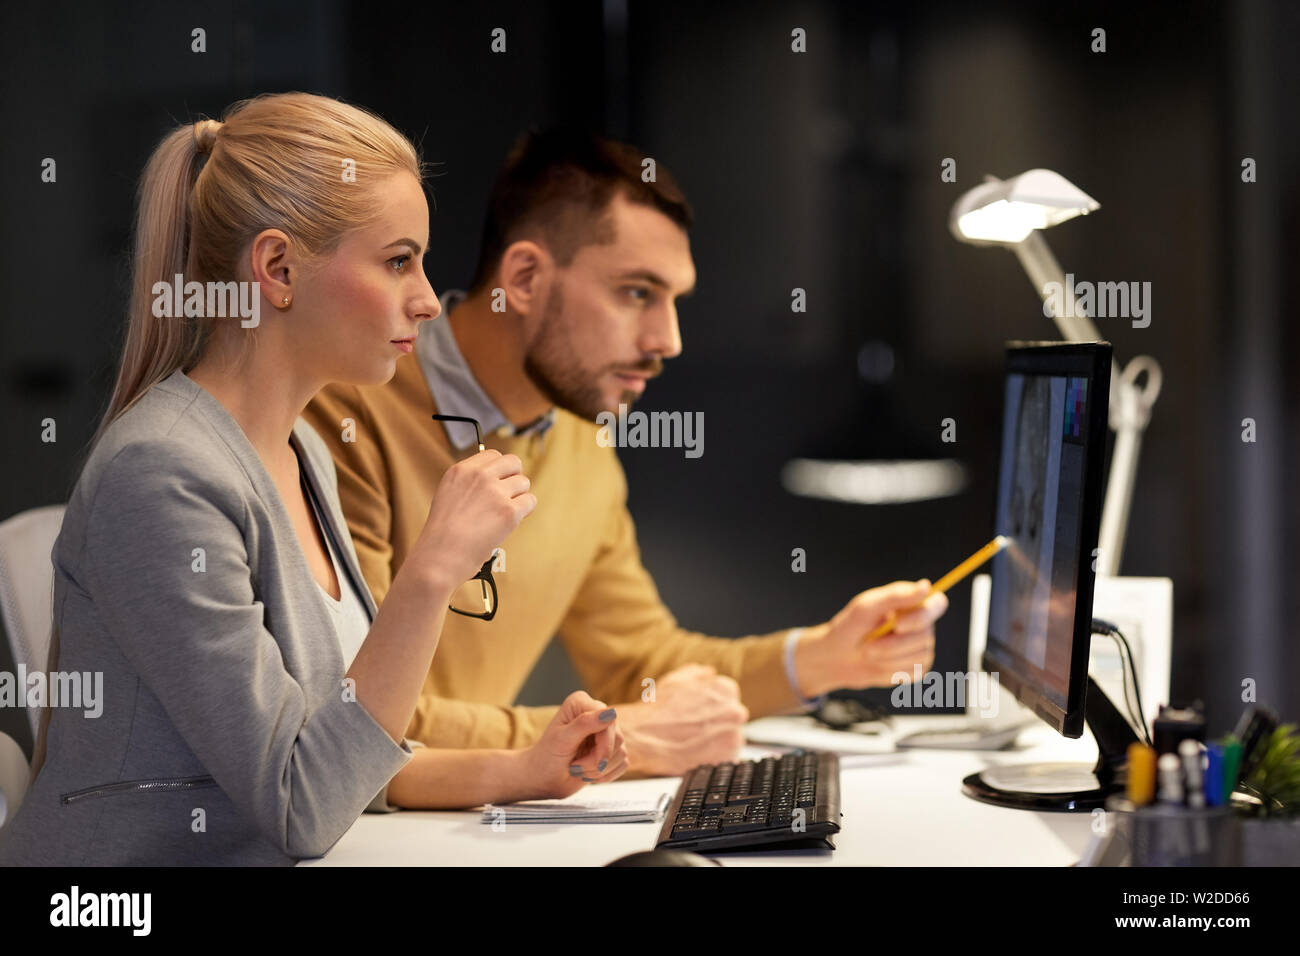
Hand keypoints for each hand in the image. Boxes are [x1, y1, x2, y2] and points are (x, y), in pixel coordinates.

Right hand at [408, 449, 535, 593]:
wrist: (439, 558)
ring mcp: (495, 492)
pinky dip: (525, 512)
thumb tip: (497, 481)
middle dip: (514, 478)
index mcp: (460, 471)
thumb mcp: (447, 496)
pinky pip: (530, 501)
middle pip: (513, 462)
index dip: (500, 470)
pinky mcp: (509, 511)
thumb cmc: (442, 536)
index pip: (493, 454)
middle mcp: (479, 476)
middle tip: (508, 496)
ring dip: (519, 497)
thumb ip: (470, 484)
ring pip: (524, 482)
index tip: (499, 483)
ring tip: (505, 514)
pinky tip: (511, 522)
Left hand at [518, 691, 627, 799]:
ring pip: (621, 752)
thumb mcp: (562, 739)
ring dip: (599, 770)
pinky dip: (607, 775)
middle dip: (597, 760)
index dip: (604, 744)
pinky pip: (623, 763)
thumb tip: (611, 712)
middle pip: (617, 738)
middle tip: (574, 767)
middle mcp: (596, 714)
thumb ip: (585, 724)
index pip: (609, 720)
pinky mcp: (611, 750)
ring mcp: (605, 732)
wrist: (543, 780)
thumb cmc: (547, 757)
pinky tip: (589, 775)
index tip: (594, 762)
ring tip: (577, 770)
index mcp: (582, 704)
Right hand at [614, 664, 749, 775]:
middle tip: (694, 730)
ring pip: (731, 738)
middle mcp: (735, 710)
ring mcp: (733, 735)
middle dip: (717, 724)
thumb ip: (699, 673)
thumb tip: (710, 673)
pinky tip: (696, 752)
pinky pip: (728, 757)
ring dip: (717, 741)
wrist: (642, 737)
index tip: (700, 716)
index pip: (730, 699)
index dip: (712, 708)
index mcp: (726, 689)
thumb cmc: (657, 709)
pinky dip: (715, 757)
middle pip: (732, 719)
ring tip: (693, 741)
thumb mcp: (676, 680)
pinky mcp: (727, 757)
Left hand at [793, 580, 947, 698]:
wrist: (837, 658)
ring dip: (889, 658)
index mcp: (912, 603)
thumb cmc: (850, 627)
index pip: (937, 603)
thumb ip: (896, 595)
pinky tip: (879, 664)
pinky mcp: (917, 668)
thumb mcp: (866, 607)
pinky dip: (892, 670)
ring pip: (920, 655)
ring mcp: (922, 647)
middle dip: (893, 644)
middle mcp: (922, 624)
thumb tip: (926, 586)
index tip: (897, 625)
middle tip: (867, 646)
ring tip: (869, 653)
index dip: (923, 616)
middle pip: (925, 635)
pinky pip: (914, 671)